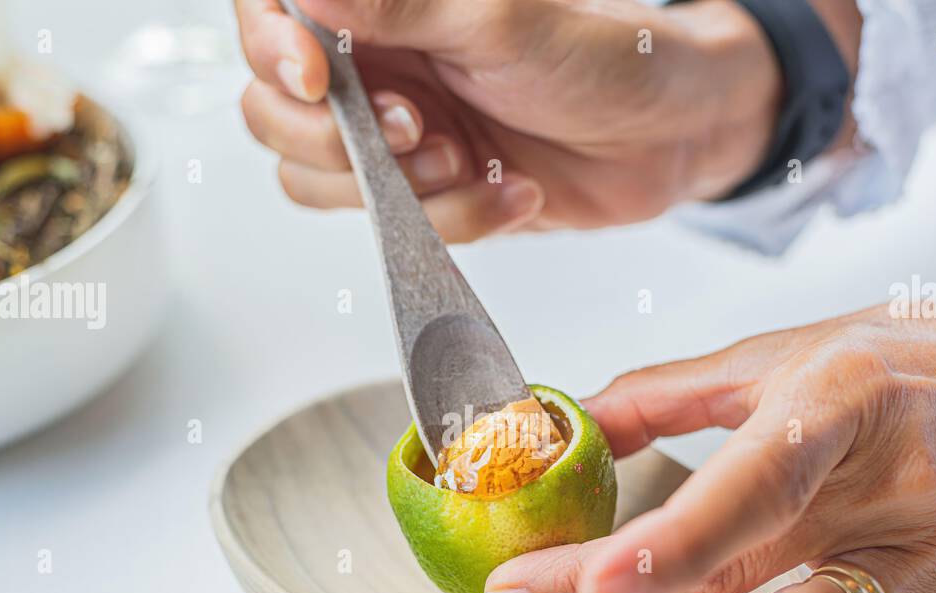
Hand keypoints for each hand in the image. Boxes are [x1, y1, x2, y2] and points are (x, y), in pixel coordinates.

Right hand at [234, 0, 783, 240]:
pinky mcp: (425, 193)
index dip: (271, 51)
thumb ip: (398, 5)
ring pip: (321, 182)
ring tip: (470, 159)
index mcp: (377, 5)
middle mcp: (370, 63)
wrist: (668, 134)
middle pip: (274, 115)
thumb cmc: (600, 55)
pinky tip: (511, 192)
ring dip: (397, 187)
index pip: (267, 20)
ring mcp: (392, 134)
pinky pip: (392, 228)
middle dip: (341, 140)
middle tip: (419, 129)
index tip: (317, 79)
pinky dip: (450, 220)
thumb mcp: (499, 21)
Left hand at [484, 307, 935, 592]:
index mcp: (845, 402)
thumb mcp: (783, 351)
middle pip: (765, 575)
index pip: (757, 481)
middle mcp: (892, 486)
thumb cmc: (906, 367)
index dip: (676, 539)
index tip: (593, 581)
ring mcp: (927, 560)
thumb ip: (669, 392)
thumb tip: (573, 423)